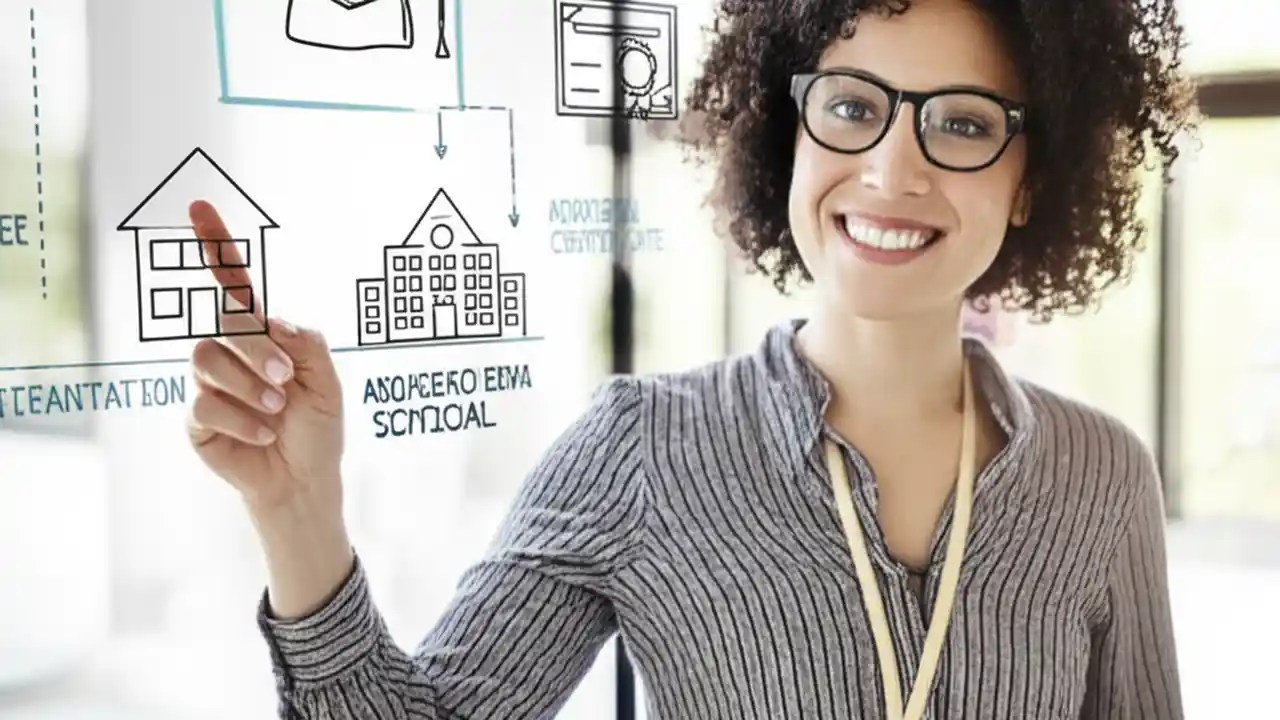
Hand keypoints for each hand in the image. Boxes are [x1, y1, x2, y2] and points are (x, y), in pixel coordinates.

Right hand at [185, 200, 344, 515]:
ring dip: (250, 388)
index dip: (216, 245)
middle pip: (223, 322)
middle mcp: (230, 351)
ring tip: (277, 412)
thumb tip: (272, 321)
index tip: (199, 208)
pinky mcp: (196, 419)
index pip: (234, 284)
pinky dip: (244, 421)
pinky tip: (264, 435)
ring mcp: (209, 384)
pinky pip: (204, 405)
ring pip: (206, 360)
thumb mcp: (328, 381)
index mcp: (263, 334)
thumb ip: (307, 344)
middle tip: (287, 382)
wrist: (305, 479)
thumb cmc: (317, 427)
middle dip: (257, 351)